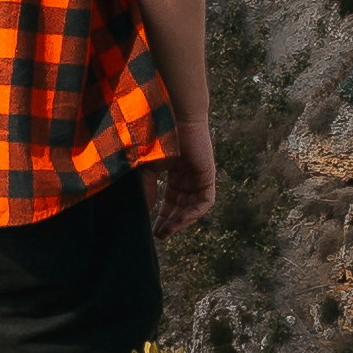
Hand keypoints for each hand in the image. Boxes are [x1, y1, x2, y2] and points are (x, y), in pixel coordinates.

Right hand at [147, 117, 220, 237]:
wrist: (174, 116)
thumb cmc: (159, 136)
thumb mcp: (147, 168)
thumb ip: (147, 189)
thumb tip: (145, 211)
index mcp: (175, 172)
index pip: (171, 200)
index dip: (162, 215)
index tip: (152, 229)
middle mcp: (189, 175)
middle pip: (182, 206)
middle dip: (171, 221)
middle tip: (160, 235)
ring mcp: (200, 175)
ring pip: (193, 206)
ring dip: (181, 220)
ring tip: (166, 231)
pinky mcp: (208, 174)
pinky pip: (205, 201)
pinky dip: (194, 212)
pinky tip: (179, 220)